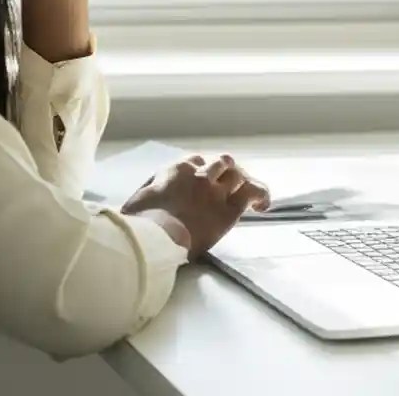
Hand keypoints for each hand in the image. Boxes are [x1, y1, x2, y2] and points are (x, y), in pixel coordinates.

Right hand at [120, 154, 270, 259]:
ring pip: (237, 174)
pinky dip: (260, 195)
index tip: (203, 181)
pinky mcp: (229, 209)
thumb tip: (140, 205)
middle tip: (227, 188)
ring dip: (241, 183)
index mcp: (175, 170)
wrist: (155, 238)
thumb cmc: (139, 224)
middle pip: (222, 163)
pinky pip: (252, 193)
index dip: (203, 170)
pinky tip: (262, 205)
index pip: (197, 160)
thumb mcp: (136, 202)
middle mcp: (199, 174)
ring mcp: (216, 190)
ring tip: (247, 195)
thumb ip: (147, 196)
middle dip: (226, 173)